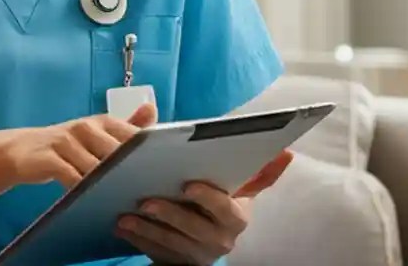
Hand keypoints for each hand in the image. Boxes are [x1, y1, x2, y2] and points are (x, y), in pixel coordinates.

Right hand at [5, 103, 157, 187]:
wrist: (19, 150)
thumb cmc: (65, 146)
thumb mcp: (95, 133)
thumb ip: (125, 126)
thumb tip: (153, 109)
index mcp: (101, 122)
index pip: (132, 135)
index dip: (149, 153)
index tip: (165, 172)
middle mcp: (84, 128)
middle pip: (117, 153)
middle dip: (133, 173)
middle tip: (150, 193)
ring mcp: (66, 142)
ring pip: (96, 167)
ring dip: (110, 185)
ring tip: (125, 201)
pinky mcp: (49, 159)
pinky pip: (72, 178)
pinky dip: (84, 191)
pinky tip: (93, 202)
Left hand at [115, 148, 294, 264]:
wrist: (200, 238)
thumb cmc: (215, 204)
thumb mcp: (237, 188)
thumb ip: (259, 173)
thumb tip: (287, 153)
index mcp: (237, 218)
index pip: (227, 209)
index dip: (209, 198)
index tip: (187, 184)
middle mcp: (221, 241)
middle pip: (194, 229)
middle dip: (169, 214)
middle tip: (145, 200)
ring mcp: (197, 255)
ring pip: (171, 244)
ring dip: (147, 229)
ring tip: (125, 215)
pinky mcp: (175, 264)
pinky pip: (154, 254)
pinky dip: (137, 240)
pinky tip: (120, 226)